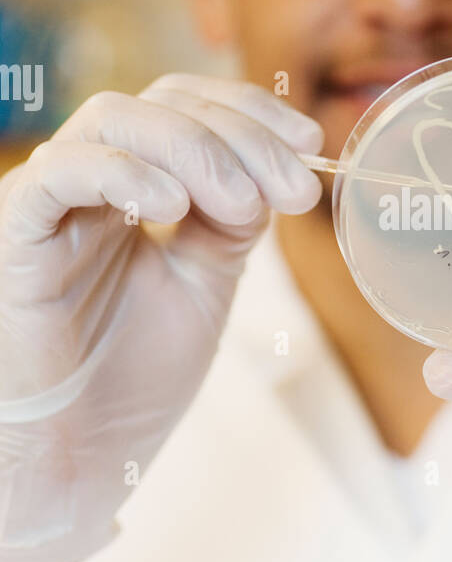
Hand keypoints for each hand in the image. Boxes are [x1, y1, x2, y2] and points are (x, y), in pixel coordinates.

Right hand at [0, 75, 322, 561]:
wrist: (77, 456)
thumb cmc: (130, 378)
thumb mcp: (204, 284)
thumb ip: (233, 223)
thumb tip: (279, 173)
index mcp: (134, 185)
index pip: (189, 107)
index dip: (251, 113)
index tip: (312, 144)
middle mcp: (90, 180)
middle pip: (162, 105)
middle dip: (241, 135)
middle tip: (294, 189)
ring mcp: (50, 201)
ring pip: (115, 120)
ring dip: (195, 149)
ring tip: (240, 206)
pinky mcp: (14, 233)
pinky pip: (57, 172)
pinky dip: (121, 173)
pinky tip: (168, 207)